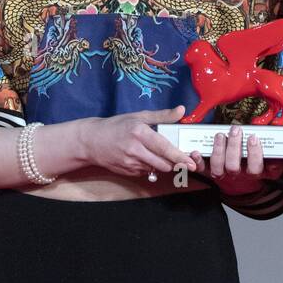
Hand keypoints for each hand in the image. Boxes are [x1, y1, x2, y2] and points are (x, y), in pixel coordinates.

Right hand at [81, 106, 198, 178]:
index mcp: (139, 133)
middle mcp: (135, 150)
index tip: (190, 163)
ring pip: (157, 169)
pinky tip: (143, 157)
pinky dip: (150, 166)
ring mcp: (130, 163)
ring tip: (157, 153)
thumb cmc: (116, 126)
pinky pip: (147, 172)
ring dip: (162, 164)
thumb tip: (181, 110)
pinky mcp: (128, 172)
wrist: (92, 141)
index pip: (163, 148)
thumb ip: (162, 116)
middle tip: (179, 156)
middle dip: (174, 162)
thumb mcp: (139, 116)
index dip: (179, 157)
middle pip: (164, 163)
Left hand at [188, 124, 282, 195]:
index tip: (255, 138)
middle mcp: (249, 174)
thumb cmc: (267, 137)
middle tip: (237, 130)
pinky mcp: (214, 169)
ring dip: (220, 153)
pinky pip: (204, 171)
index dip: (260, 156)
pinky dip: (198, 162)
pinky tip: (196, 151)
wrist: (248, 151)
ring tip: (221, 135)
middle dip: (238, 149)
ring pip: (223, 170)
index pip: (270, 169)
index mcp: (269, 167)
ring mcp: (231, 173)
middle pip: (243, 169)